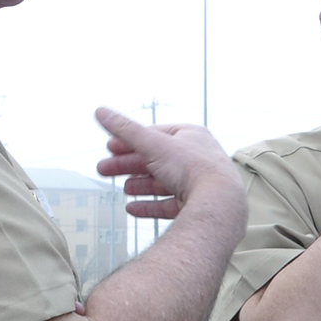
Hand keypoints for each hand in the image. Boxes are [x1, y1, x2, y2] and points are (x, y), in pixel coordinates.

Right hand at [94, 108, 242, 219]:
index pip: (155, 135)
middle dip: (128, 164)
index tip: (109, 147)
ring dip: (141, 185)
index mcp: (192, 136)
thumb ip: (125, 130)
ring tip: (123, 189)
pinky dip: (150, 206)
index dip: (130, 140)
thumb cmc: (192, 168)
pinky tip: (133, 209)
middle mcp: (198, 158)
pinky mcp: (197, 206)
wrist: (219, 203)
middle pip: (156, 160)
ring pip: (163, 182)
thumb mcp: (153, 144)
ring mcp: (199, 184)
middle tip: (104, 169)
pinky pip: (169, 205)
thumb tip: (101, 111)